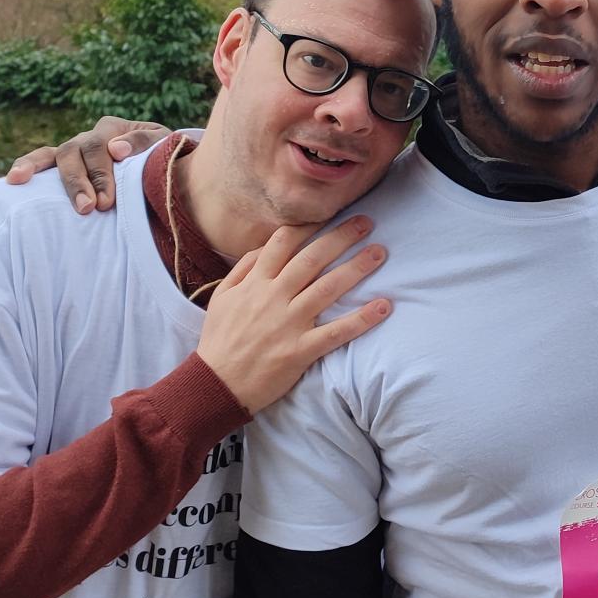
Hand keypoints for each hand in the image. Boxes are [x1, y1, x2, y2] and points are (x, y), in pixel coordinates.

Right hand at [6, 116, 173, 213]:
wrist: (161, 168)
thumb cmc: (162, 158)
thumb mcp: (165, 145)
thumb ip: (146, 142)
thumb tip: (116, 149)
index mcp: (114, 128)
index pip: (101, 147)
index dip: (102, 174)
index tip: (106, 201)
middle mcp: (91, 136)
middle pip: (76, 151)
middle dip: (81, 182)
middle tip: (89, 208)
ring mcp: (76, 149)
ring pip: (57, 155)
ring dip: (58, 179)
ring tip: (46, 195)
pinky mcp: (65, 163)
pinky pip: (42, 160)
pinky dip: (26, 165)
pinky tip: (13, 179)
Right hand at [196, 216, 390, 413]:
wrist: (214, 385)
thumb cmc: (220, 340)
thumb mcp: (222, 297)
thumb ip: (244, 269)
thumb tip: (267, 245)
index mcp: (255, 283)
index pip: (283, 244)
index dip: (309, 226)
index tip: (331, 213)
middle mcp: (273, 298)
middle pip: (312, 259)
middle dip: (340, 237)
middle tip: (366, 222)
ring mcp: (288, 324)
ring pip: (327, 289)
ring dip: (356, 269)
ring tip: (379, 253)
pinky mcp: (300, 350)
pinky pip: (336, 332)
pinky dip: (361, 319)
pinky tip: (383, 306)